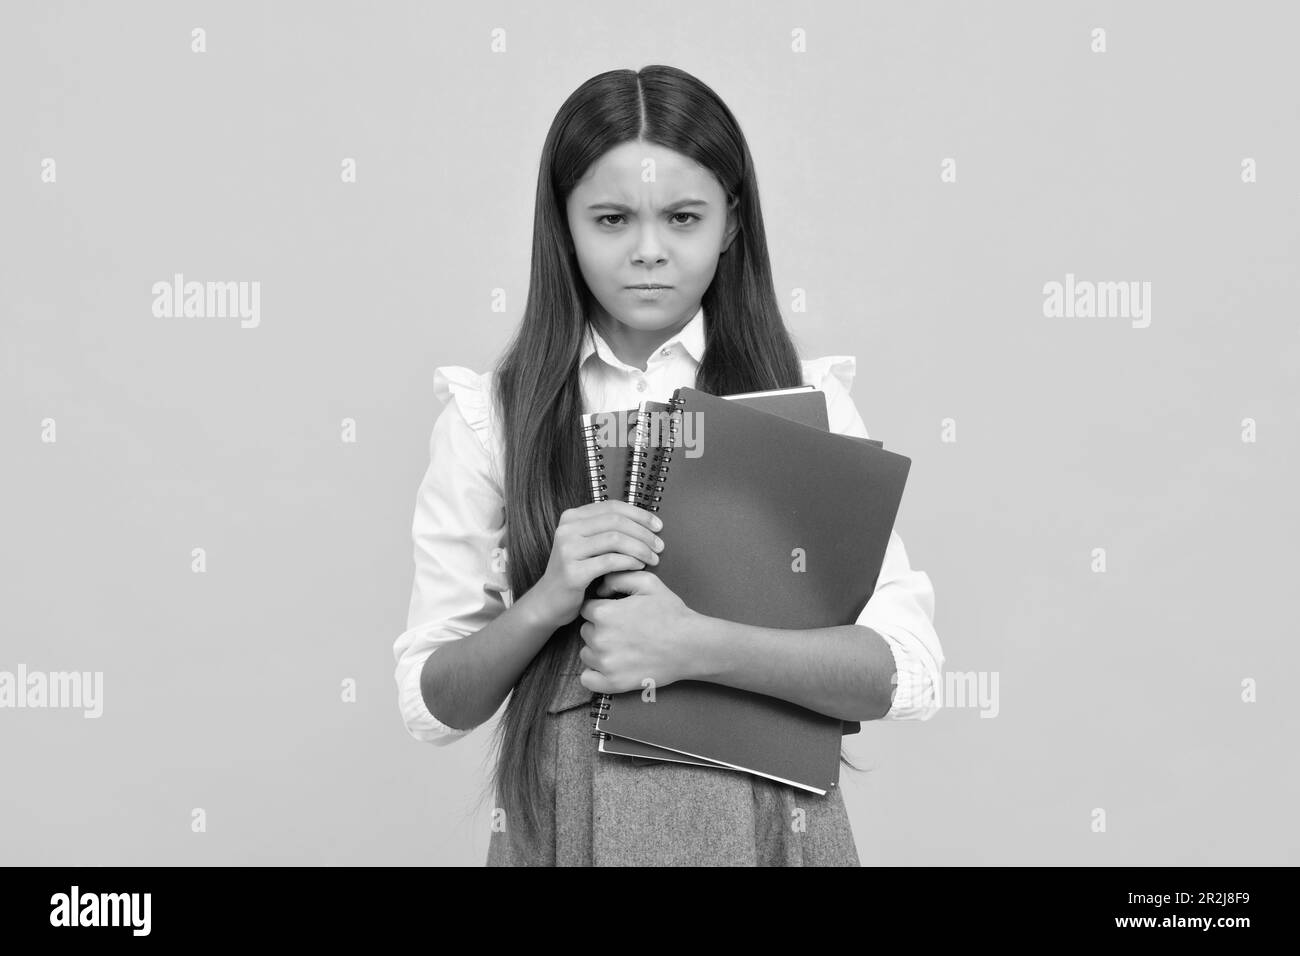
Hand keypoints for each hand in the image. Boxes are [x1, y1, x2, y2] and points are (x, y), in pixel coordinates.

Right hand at [531, 500, 663, 628]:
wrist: (549, 601)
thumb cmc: (575, 571)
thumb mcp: (586, 544)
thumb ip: (606, 529)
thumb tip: (645, 522)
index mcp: (571, 517)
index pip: (612, 506)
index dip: (639, 514)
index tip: (658, 525)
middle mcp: (567, 529)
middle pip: (616, 521)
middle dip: (643, 533)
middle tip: (660, 545)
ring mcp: (568, 549)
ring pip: (615, 539)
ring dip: (640, 548)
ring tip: (653, 558)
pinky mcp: (573, 572)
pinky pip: (610, 561)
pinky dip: (629, 562)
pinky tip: (639, 566)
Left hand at [577, 571, 699, 694]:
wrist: (691, 645)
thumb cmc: (671, 614)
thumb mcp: (648, 583)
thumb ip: (618, 578)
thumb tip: (600, 589)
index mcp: (604, 613)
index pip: (587, 609)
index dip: (602, 609)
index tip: (617, 614)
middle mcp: (600, 638)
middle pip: (586, 631)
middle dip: (600, 629)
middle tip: (624, 631)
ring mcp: (606, 663)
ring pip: (587, 653)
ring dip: (598, 651)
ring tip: (623, 648)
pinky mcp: (613, 683)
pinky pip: (588, 679)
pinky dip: (595, 674)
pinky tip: (611, 667)